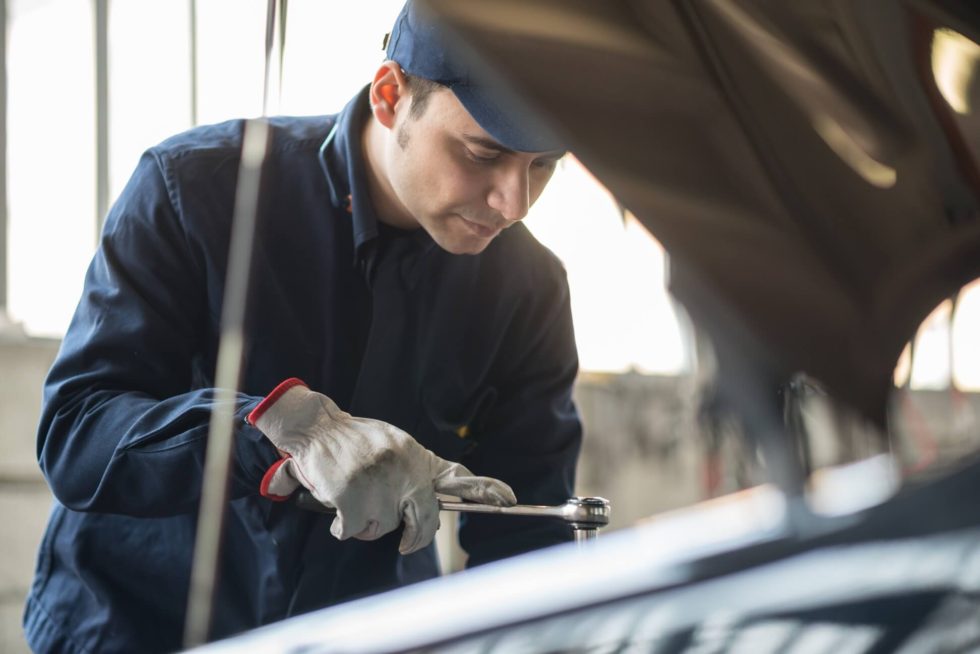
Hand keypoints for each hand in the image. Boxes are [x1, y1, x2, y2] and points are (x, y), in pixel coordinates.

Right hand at [247, 378, 515, 553]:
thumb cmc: (355, 441)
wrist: (317, 427)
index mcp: (416, 457)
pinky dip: (343, 526)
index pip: (458, 476)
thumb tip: (440, 499)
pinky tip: (337, 509)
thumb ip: (416, 470)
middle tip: (406, 542)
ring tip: (353, 500)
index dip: (487, 489)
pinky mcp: (352, 496)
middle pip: (424, 520)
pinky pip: (353, 529)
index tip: (510, 499)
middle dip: (414, 537)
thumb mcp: (395, 446)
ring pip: (383, 528)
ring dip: (366, 523)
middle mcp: (404, 469)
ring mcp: (379, 483)